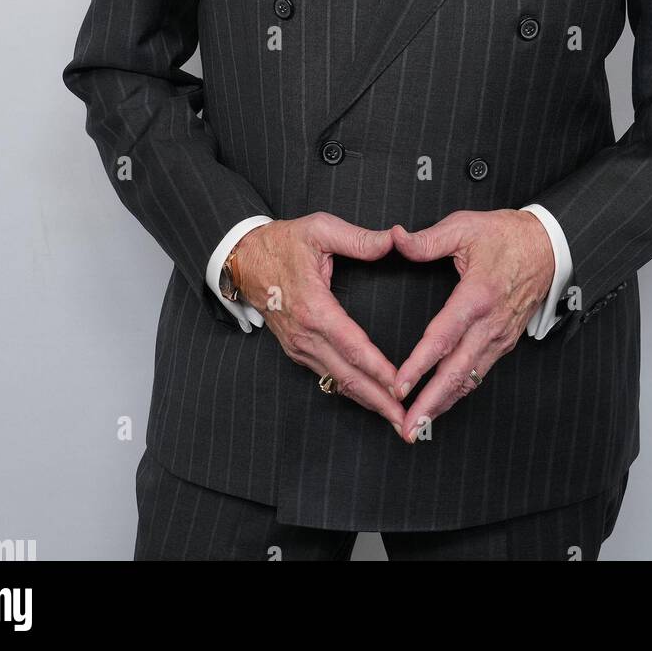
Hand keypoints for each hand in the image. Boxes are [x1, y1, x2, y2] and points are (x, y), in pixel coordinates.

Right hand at [231, 213, 407, 432]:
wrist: (243, 258)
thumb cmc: (283, 242)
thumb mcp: (320, 229)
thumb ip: (358, 238)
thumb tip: (393, 240)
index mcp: (313, 307)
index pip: (352, 346)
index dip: (378, 369)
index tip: (402, 386)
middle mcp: (305, 335)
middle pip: (347, 377)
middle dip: (379, 401)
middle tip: (408, 422)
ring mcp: (299, 346)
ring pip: (337, 383)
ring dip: (368, 402)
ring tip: (396, 418)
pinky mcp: (297, 350)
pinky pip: (327, 376)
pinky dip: (351, 391)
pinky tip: (371, 400)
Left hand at [388, 209, 555, 441]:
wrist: (548, 247)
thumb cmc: (506, 235)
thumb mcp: (465, 227)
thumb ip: (427, 240)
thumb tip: (395, 239)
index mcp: (477, 296)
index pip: (443, 337)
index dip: (419, 364)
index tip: (399, 386)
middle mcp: (490, 324)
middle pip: (457, 373)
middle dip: (430, 403)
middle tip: (408, 429)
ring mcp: (500, 337)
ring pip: (470, 379)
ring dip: (444, 405)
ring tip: (419, 427)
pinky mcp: (505, 342)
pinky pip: (479, 373)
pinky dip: (459, 393)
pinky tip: (441, 404)